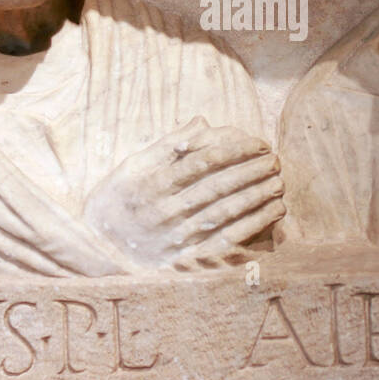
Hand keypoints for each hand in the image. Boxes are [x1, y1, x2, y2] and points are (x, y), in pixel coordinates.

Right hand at [83, 117, 284, 270]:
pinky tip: (273, 210)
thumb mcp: (131, 167)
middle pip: (219, 186)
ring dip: (257, 196)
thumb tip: (201, 122)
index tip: (258, 142)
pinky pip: (228, 239)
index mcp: (154, 184)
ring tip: (279, 181)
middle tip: (275, 159)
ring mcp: (179, 237)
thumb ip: (168, 146)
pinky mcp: (189, 257)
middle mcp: (167, 211)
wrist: (99, 250)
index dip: (235, 150)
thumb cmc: (116, 201)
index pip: (203, 162)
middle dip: (252, 170)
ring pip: (227, 212)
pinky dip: (254, 224)